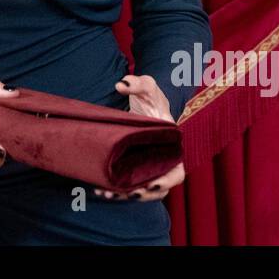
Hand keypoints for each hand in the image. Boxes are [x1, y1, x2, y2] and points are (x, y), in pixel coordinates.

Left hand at [94, 74, 185, 201]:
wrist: (141, 102)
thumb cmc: (149, 96)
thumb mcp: (147, 86)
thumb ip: (137, 83)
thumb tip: (121, 85)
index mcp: (171, 146)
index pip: (177, 172)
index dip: (167, 181)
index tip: (152, 185)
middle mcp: (162, 160)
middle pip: (159, 188)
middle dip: (144, 194)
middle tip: (127, 194)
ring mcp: (148, 165)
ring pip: (143, 190)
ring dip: (127, 195)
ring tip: (108, 194)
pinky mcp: (134, 167)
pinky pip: (129, 184)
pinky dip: (117, 190)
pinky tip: (101, 190)